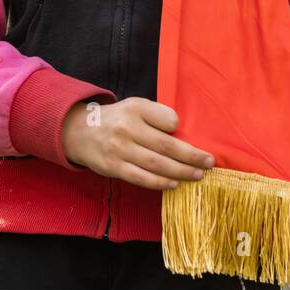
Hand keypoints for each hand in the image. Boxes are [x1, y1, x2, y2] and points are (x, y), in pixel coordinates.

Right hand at [61, 97, 214, 190]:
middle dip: (191, 156)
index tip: (191, 136)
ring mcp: (120, 149)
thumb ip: (157, 115)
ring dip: (181, 172)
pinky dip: (160, 182)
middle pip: (166, 146)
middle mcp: (127, 128)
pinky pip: (141, 178)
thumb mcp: (134, 106)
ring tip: (197, 175)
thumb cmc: (117, 119)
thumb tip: (182, 133)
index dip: (179, 127)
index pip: (167, 119)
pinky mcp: (114, 167)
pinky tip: (174, 184)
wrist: (80, 131)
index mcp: (135, 108)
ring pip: (156, 164)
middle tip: (209, 163)